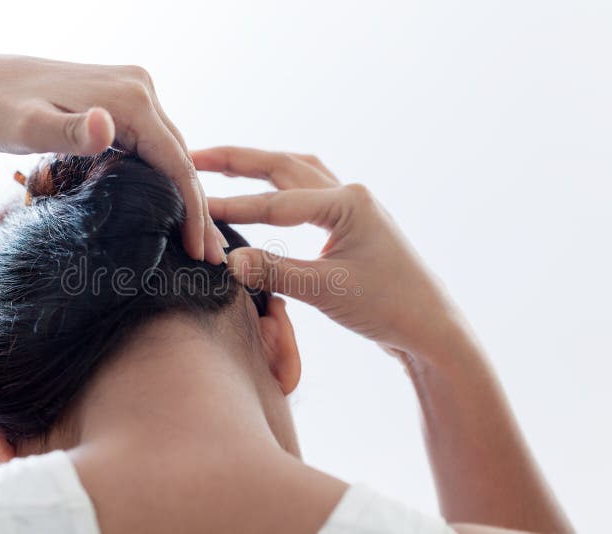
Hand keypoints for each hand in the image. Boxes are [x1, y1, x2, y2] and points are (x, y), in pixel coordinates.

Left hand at [0, 55, 225, 263]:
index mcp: (129, 98)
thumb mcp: (26, 127)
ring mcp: (134, 92)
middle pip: (181, 157)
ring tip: (201, 240)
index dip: (192, 210)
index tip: (200, 251)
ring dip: (187, 196)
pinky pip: (155, 144)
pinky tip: (173, 206)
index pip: (175, 161)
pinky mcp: (124, 100)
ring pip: (172, 152)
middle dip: (198, 209)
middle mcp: (140, 88)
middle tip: (213, 257)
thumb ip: (66, 132)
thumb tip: (104, 125)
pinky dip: (168, 177)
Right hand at [193, 146, 463, 355]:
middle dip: (236, 160)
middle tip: (194, 157)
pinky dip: (277, 187)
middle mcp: (350, 194)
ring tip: (220, 165)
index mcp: (348, 203)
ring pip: (295, 173)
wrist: (431, 327)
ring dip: (258, 166)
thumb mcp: (326, 290)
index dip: (232, 207)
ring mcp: (352, 206)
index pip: (275, 203)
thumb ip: (275, 271)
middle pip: (282, 166)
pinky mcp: (349, 223)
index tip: (195, 208)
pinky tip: (262, 193)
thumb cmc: (388, 308)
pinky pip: (305, 193)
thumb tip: (228, 260)